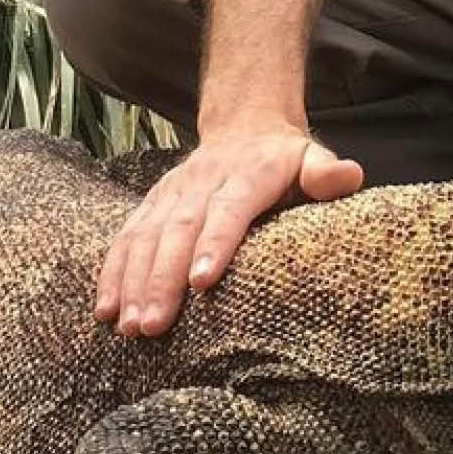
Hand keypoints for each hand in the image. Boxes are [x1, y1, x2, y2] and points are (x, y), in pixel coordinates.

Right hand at [94, 128, 362, 336]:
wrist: (245, 128)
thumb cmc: (287, 161)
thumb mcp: (313, 159)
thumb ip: (327, 173)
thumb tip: (347, 176)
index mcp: (247, 175)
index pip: (229, 209)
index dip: (214, 243)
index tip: (201, 282)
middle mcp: (201, 183)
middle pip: (178, 230)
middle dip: (162, 280)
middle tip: (153, 325)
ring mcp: (171, 194)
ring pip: (145, 237)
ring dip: (133, 283)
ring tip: (129, 325)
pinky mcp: (151, 205)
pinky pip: (126, 238)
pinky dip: (113, 273)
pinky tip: (105, 309)